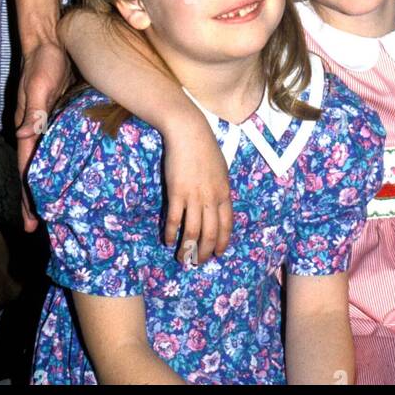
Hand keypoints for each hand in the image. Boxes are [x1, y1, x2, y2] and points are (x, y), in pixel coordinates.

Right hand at [15, 40, 70, 231]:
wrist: (50, 39)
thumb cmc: (42, 61)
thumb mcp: (37, 84)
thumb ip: (33, 109)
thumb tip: (25, 134)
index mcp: (26, 127)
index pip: (26, 168)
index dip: (28, 196)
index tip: (32, 221)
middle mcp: (34, 130)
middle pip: (32, 171)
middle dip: (35, 199)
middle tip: (43, 228)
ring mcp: (46, 125)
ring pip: (46, 162)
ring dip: (49, 185)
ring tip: (58, 211)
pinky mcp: (59, 116)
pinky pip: (60, 147)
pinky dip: (62, 165)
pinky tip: (74, 176)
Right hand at [162, 111, 232, 264]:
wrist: (189, 132)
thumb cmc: (205, 148)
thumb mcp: (221, 170)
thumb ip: (220, 189)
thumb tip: (219, 204)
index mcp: (224, 193)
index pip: (226, 225)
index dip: (221, 242)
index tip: (217, 254)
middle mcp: (211, 198)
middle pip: (210, 233)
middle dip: (204, 252)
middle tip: (198, 263)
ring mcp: (194, 197)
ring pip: (193, 232)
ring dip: (187, 249)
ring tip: (182, 258)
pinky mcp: (177, 193)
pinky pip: (175, 219)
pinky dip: (171, 233)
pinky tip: (167, 240)